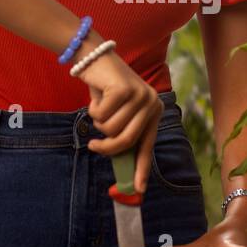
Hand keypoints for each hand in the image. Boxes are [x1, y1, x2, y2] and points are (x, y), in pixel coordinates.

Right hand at [75, 33, 162, 195]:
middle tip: (92, 144)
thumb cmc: (105, 88)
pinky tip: (97, 94)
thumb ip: (122, 132)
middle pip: (125, 140)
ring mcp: (140, 95)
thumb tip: (120, 164)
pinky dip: (93, 109)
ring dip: (98, 122)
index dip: (142, 169)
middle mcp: (151, 103)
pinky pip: (101, 116)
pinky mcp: (125, 89)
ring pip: (110, 129)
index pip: (147, 146)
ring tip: (99, 106)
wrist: (96, 56)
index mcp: (153, 111)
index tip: (138, 190)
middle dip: (106, 146)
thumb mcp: (118, 113)